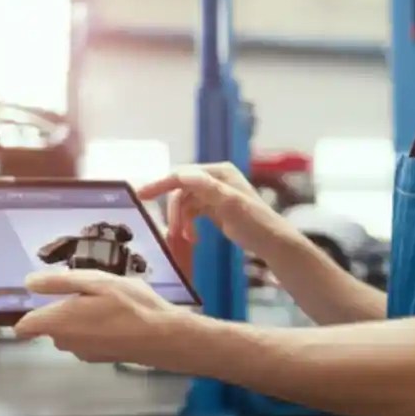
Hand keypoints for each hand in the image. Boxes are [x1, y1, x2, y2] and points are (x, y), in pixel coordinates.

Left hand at [13, 270, 188, 365]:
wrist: (163, 337)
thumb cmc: (131, 305)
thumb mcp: (96, 282)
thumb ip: (59, 283)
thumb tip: (29, 283)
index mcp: (60, 322)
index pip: (25, 325)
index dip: (28, 311)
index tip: (42, 297)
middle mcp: (65, 342)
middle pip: (49, 325)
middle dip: (62, 308)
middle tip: (90, 291)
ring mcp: (82, 353)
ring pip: (68, 331)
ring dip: (79, 317)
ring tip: (106, 302)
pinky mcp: (98, 358)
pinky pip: (84, 338)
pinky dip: (93, 327)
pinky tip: (115, 318)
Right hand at [138, 162, 294, 259]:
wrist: (273, 243)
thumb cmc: (255, 223)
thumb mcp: (230, 205)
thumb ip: (206, 188)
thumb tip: (181, 174)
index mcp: (218, 173)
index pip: (183, 175)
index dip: (161, 184)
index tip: (141, 196)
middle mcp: (215, 179)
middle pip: (181, 190)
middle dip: (174, 211)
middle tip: (171, 232)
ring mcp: (214, 194)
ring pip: (185, 204)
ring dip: (182, 221)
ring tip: (185, 239)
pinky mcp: (215, 209)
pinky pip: (193, 213)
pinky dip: (189, 225)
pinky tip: (193, 238)